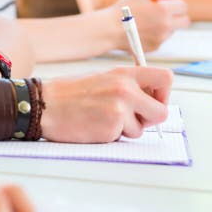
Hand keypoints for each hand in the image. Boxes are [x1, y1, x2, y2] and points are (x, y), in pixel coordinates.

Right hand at [40, 67, 172, 142]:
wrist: (46, 104)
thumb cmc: (70, 94)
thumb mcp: (104, 78)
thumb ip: (128, 86)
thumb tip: (150, 99)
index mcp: (124, 74)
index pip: (166, 78)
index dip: (163, 94)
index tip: (152, 101)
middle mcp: (126, 89)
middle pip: (162, 112)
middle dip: (149, 120)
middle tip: (131, 118)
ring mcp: (120, 108)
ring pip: (141, 129)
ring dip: (126, 129)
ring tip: (103, 119)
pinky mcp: (111, 126)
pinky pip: (123, 137)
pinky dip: (112, 135)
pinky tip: (95, 125)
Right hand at [114, 0, 189, 52]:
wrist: (109, 29)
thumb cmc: (123, 9)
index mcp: (164, 9)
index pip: (183, 7)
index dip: (177, 4)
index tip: (171, 4)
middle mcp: (166, 25)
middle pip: (185, 22)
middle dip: (178, 17)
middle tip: (168, 14)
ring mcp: (161, 38)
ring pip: (172, 30)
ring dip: (166, 26)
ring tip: (149, 22)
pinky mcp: (155, 47)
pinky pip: (162, 39)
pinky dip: (156, 35)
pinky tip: (143, 30)